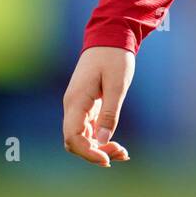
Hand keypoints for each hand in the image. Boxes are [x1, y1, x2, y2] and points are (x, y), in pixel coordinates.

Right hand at [63, 47, 134, 165]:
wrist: (110, 37)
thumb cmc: (115, 58)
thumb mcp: (117, 84)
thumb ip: (110, 112)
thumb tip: (104, 140)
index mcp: (76, 101)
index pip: (72, 137)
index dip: (87, 152)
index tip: (107, 159)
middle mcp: (72, 106)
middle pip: (75, 141)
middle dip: (95, 153)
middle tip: (122, 153)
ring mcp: (78, 106)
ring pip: (82, 137)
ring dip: (99, 148)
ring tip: (123, 152)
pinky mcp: (87, 105)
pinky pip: (89, 129)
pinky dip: (100, 139)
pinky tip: (117, 145)